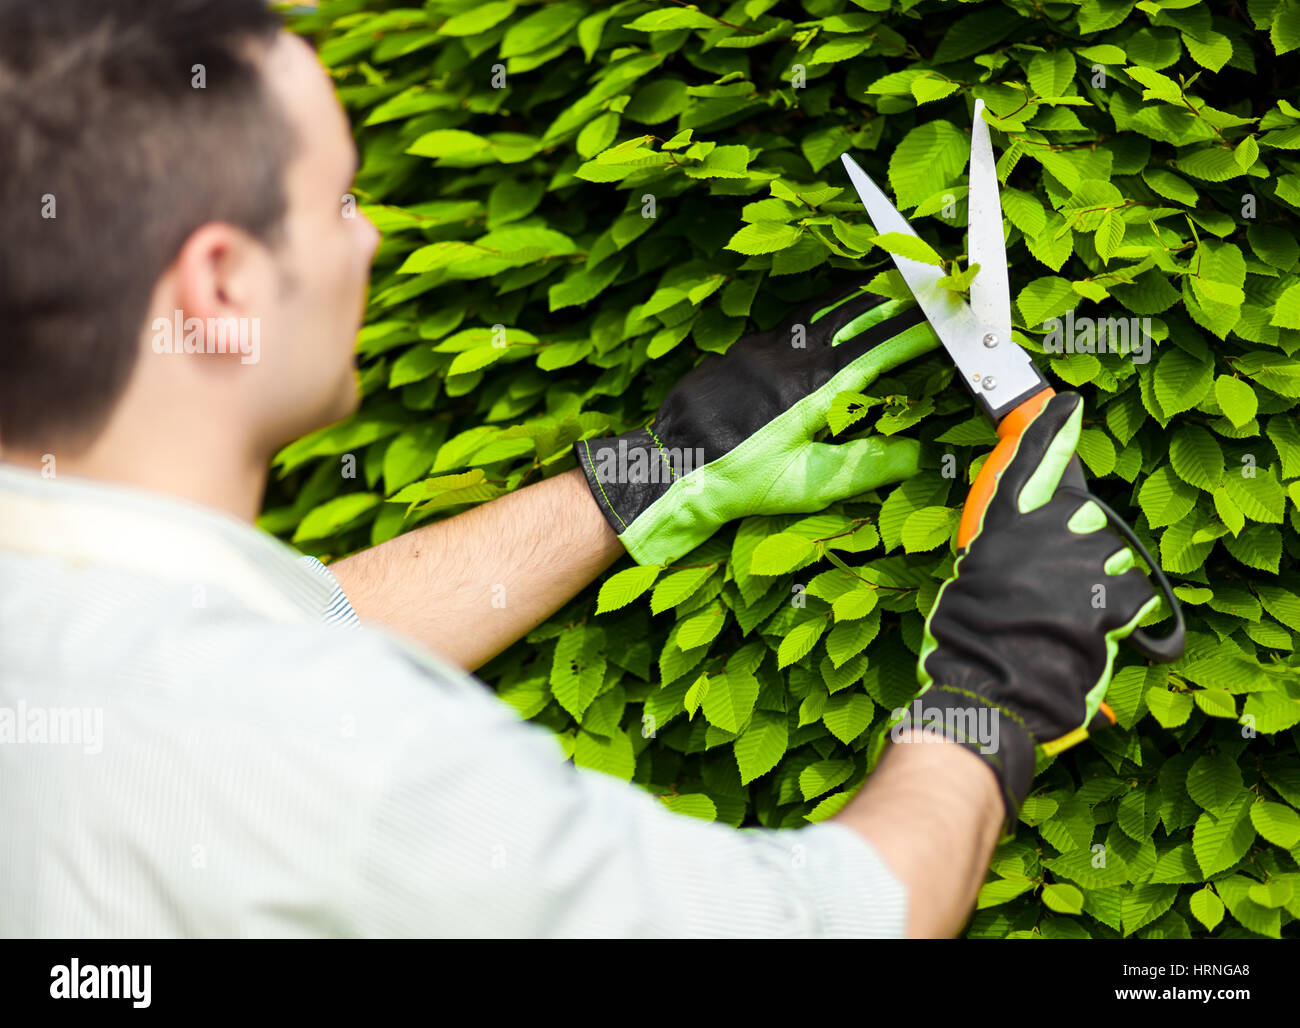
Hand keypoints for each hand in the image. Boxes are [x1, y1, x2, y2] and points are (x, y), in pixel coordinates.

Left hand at [571, 285, 940, 565]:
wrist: (670, 465)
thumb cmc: (737, 480)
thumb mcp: (806, 484)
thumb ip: (865, 467)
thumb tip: (918, 455)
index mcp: (816, 384)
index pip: (884, 345)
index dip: (923, 332)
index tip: (953, 322)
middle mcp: (794, 353)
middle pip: (858, 312)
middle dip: (899, 301)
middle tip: (932, 292)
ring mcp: (766, 345)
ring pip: (826, 309)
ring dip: (863, 300)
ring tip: (893, 291)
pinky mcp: (745, 350)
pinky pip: (796, 321)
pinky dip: (827, 314)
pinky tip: (834, 318)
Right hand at [894, 391, 1160, 828]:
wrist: (993, 687)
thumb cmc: (966, 640)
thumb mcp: (970, 580)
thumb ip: (1004, 555)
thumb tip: (1025, 556)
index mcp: (1006, 522)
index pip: (1032, 462)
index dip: (1051, 430)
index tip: (1068, 404)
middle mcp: (1048, 531)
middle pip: (1086, 519)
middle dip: (1077, 549)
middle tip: (1046, 590)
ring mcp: (1086, 562)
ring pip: (1112, 560)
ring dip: (1097, 586)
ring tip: (1062, 620)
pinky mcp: (1116, 598)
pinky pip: (1132, 597)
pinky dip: (1117, 616)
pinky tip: (1087, 634)